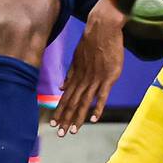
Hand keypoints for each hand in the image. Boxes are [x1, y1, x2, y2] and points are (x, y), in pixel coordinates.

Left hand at [51, 0, 126, 135]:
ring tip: (73, 130)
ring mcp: (95, 79)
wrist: (103, 28)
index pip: (66, 97)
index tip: (54, 123)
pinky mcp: (108, 77)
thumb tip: (60, 87)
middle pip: (73, 103)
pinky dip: (97, 107)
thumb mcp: (77, 58)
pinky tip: (93, 119)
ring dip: (78, 117)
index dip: (60, 111)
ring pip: (84, 102)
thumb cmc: (91, 42)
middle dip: (66, 119)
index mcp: (76, 76)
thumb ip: (70, 74)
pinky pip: (102, 95)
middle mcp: (83, 80)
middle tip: (60, 134)